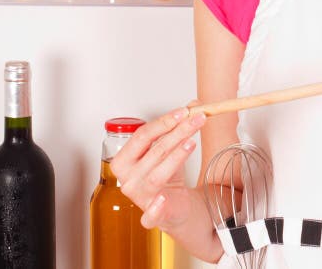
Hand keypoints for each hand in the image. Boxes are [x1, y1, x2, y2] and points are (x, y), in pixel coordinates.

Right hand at [110, 104, 206, 229]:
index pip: (142, 135)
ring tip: (192, 141)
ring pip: (157, 175)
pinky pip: (150, 215)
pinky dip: (156, 208)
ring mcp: (139, 198)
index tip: (183, 111)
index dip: (164, 122)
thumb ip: (180, 126)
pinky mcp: (153, 216)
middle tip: (196, 119)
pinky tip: (163, 199)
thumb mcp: (173, 148)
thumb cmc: (168, 175)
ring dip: (176, 156)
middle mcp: (128, 179)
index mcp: (125, 160)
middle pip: (154, 151)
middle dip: (178, 132)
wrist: (175, 206)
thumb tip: (195, 104)